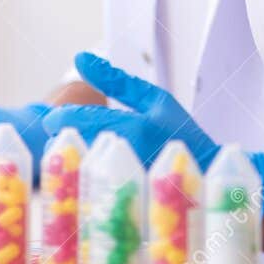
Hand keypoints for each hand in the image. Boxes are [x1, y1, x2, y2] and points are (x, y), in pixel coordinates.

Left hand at [43, 53, 263, 209]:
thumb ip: (117, 81)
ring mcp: (126, 184)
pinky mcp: (124, 205)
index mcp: (134, 128)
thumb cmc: (182, 135)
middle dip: (63, 141)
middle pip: (75, 147)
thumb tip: (79, 58)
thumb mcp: (155, 101)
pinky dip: (85, 181)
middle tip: (61, 137)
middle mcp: (129, 158)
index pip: (82, 121)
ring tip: (78, 154)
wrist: (212, 176)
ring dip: (72, 160)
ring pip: (80, 170)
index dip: (59, 120)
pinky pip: (92, 190)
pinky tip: (90, 176)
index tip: (51, 120)